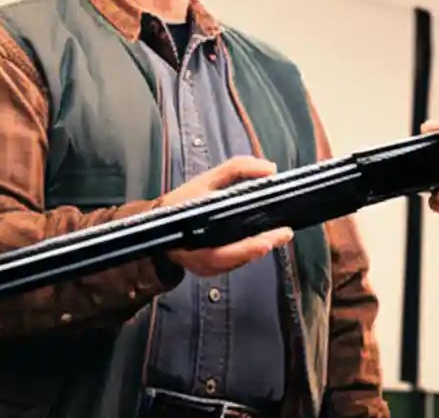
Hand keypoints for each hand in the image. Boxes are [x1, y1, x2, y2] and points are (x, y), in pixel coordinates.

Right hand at [162, 156, 293, 276]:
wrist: (155, 223)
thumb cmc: (181, 202)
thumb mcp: (207, 179)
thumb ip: (237, 169)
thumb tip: (269, 169)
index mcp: (194, 236)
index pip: (223, 251)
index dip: (247, 248)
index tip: (268, 240)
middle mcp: (199, 258)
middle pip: (234, 259)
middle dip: (259, 248)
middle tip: (283, 234)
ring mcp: (203, 267)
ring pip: (234, 263)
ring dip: (255, 251)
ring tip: (277, 236)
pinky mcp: (207, 269)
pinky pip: (231, 264)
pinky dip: (245, 253)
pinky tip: (260, 242)